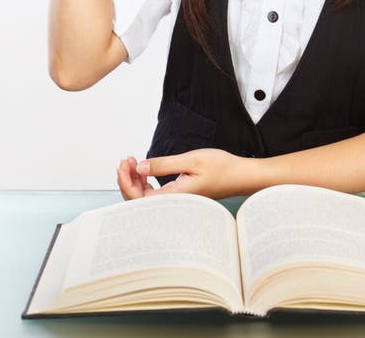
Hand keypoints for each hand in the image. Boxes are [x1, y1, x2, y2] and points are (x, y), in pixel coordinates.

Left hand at [118, 149, 256, 200]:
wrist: (239, 175)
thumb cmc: (220, 167)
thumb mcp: (191, 160)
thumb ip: (164, 164)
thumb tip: (140, 168)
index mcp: (174, 197)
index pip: (138, 199)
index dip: (126, 183)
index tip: (125, 163)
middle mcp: (173, 203)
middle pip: (138, 202)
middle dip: (127, 181)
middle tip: (126, 160)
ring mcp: (175, 202)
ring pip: (145, 198)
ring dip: (136, 181)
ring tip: (133, 162)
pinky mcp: (178, 197)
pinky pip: (155, 195)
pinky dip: (145, 182)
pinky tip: (145, 170)